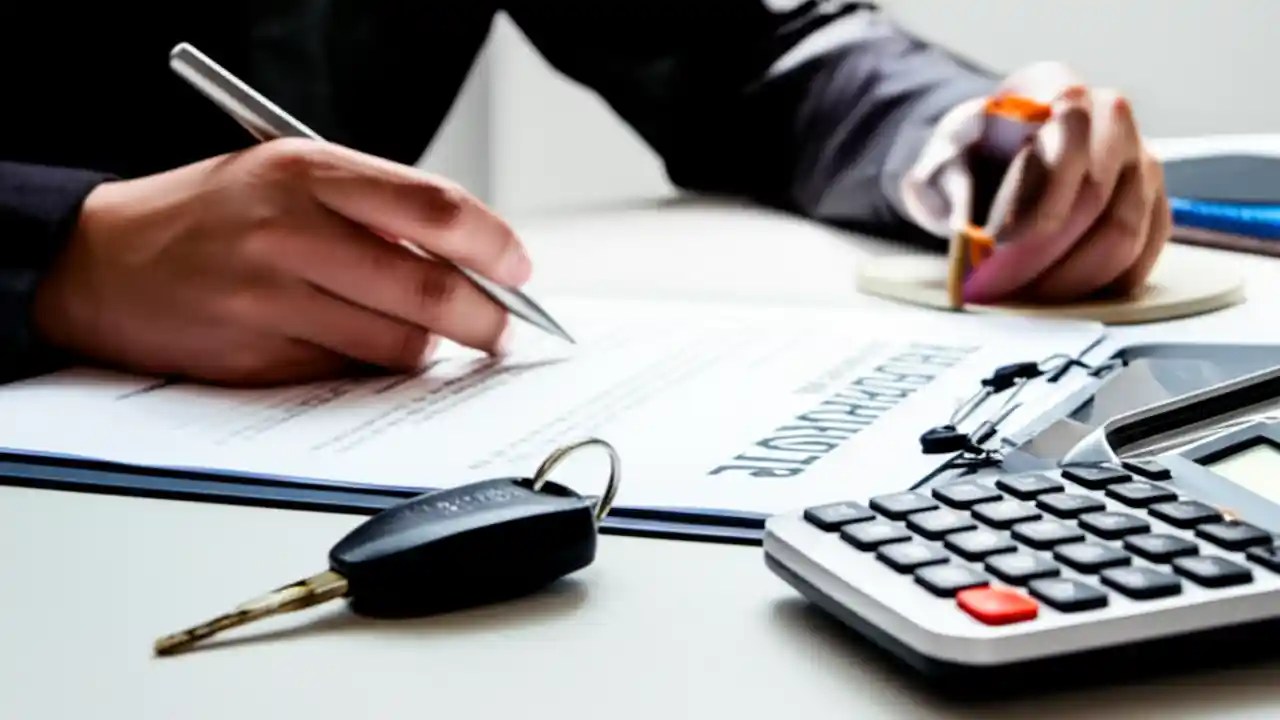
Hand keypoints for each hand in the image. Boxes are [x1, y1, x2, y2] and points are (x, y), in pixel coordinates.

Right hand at [32, 138, 530, 385]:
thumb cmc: (210, 215)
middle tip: (504, 328)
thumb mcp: (288, 176)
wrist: (98, 261)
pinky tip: (361, 350)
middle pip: (431, 289)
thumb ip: (376, 208)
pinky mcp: (256, 360)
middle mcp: (290, 233)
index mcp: (308, 172)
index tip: (519, 268)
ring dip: (431, 349)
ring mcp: (270, 301)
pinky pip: (350, 375)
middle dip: (488, 319)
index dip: (495, 245)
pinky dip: (374, 369)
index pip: (436, 208)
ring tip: (430, 337)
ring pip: (398, 344)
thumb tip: (473, 259)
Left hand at [909, 62, 1170, 303]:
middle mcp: (1108, 113)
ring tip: (1025, 296)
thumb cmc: (967, 155)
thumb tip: (969, 231)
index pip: (1066, 138)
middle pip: (1097, 191)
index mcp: (1052, 85)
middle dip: (1047, 250)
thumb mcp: (940, 160)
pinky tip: (1063, 297)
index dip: (1036, 201)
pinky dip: (1105, 282)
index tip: (999, 244)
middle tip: (1004, 285)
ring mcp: (1138, 155)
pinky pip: (1145, 249)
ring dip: (1073, 275)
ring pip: (1125, 227)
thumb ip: (949, 185)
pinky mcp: (1152, 199)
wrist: (991, 157)